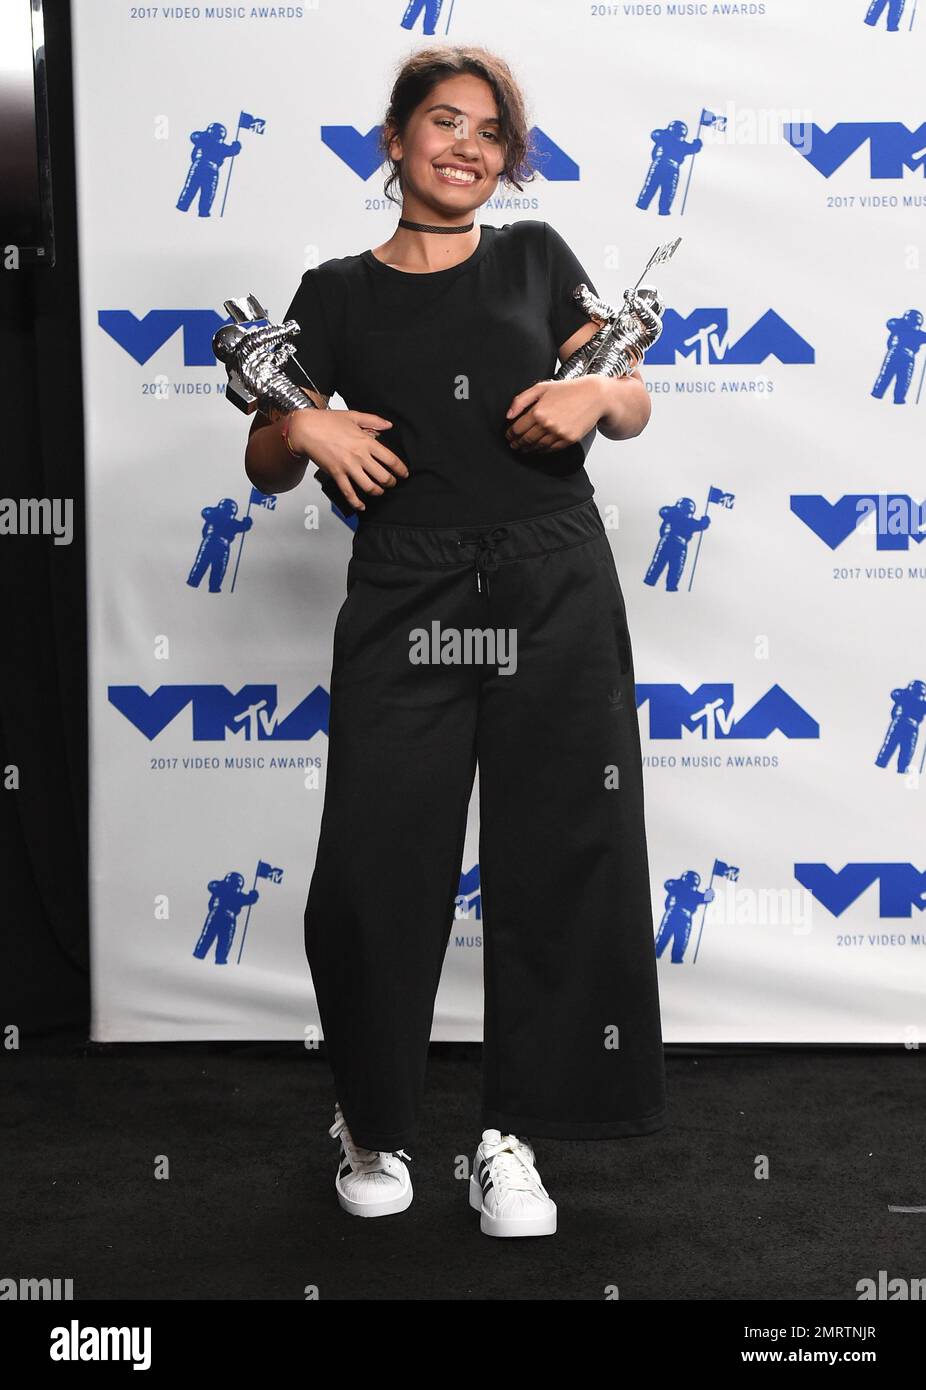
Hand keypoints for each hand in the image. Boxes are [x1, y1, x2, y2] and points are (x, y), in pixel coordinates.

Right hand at [288, 408, 408, 512]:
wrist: (306, 429)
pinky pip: (349, 492)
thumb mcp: (354, 416)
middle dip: (391, 482)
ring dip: (377, 492)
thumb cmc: (328, 421)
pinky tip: (362, 506)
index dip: (400, 469)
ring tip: (379, 491)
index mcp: (366, 441)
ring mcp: (348, 467)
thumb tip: (389, 426)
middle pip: (383, 476)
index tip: (404, 474)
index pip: (390, 459)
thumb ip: (373, 421)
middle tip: (392, 483)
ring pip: (369, 487)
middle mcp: (359, 456)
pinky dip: (356, 503)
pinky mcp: (336, 474)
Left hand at [504, 377, 604, 453]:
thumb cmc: (568, 390)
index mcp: (538, 411)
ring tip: (524, 448)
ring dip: (528, 449)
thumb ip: (521, 400)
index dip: (510, 434)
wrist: (594, 396)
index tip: (508, 436)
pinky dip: (542, 451)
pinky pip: (551, 449)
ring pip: (538, 447)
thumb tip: (508, 415)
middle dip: (517, 444)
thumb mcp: (541, 388)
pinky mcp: (569, 440)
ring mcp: (559, 433)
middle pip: (526, 440)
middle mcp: (547, 424)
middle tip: (513, 445)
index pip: (517, 428)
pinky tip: (538, 449)